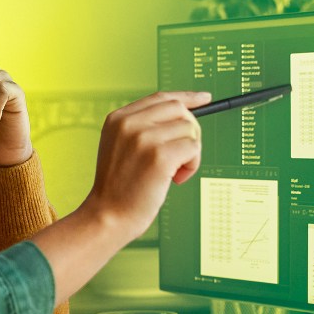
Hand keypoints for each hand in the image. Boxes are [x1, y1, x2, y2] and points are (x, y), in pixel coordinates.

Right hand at [82, 90, 208, 242]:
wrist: (108, 215)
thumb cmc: (119, 187)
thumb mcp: (121, 147)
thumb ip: (144, 128)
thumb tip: (185, 116)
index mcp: (118, 118)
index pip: (161, 98)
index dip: (186, 98)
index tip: (205, 99)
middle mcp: (129, 123)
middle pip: (179, 110)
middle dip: (190, 131)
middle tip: (182, 156)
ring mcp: (144, 138)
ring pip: (190, 130)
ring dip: (190, 154)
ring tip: (174, 173)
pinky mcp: (159, 156)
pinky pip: (193, 148)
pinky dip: (192, 165)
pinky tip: (176, 179)